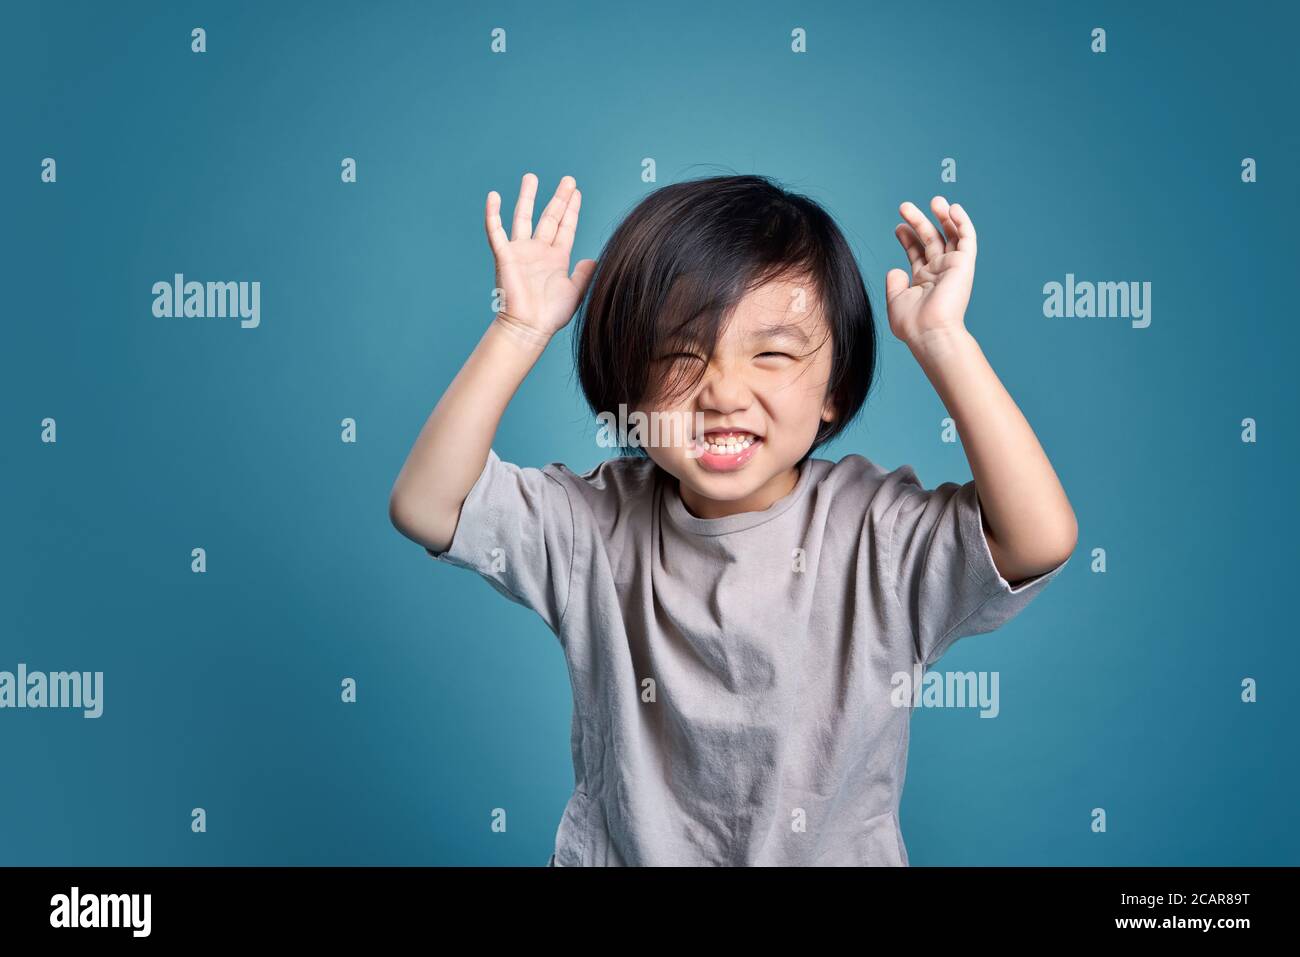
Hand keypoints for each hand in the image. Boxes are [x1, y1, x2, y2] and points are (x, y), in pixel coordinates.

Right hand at [485, 172, 596, 338]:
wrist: (529, 327)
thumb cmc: (551, 315)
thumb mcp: (575, 292)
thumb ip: (584, 274)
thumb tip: (594, 259)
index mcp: (556, 258)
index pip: (565, 227)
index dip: (571, 209)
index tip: (576, 192)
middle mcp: (539, 251)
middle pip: (549, 217)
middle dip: (558, 198)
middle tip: (568, 179)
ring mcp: (521, 252)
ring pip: (523, 217)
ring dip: (528, 197)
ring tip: (531, 177)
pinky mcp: (505, 256)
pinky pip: (496, 231)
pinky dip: (493, 214)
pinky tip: (493, 196)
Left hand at [884, 197, 976, 350]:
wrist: (930, 332)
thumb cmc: (912, 324)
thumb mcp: (896, 301)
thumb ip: (894, 283)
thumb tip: (894, 269)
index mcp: (923, 280)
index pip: (917, 252)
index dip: (908, 237)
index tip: (898, 226)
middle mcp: (939, 272)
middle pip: (930, 239)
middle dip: (918, 221)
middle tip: (904, 207)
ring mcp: (952, 267)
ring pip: (949, 235)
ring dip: (942, 216)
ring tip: (932, 200)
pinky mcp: (964, 264)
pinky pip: (967, 238)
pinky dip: (962, 221)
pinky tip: (952, 208)